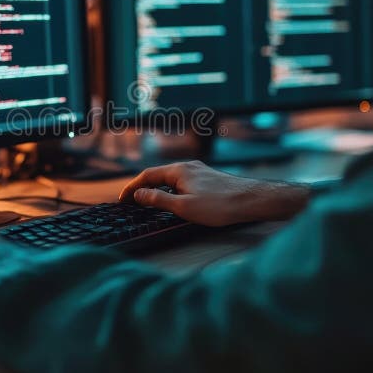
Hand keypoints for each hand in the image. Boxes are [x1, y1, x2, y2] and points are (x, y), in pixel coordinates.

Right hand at [119, 161, 309, 226]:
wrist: (251, 200)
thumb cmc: (220, 205)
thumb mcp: (183, 206)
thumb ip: (158, 200)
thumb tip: (140, 195)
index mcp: (178, 170)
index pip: (147, 176)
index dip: (132, 188)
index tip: (122, 199)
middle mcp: (187, 166)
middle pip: (157, 175)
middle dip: (142, 187)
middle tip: (130, 201)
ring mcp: (199, 171)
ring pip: (170, 178)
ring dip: (156, 189)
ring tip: (147, 202)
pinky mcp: (207, 179)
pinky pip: (181, 182)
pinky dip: (170, 190)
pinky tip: (173, 200)